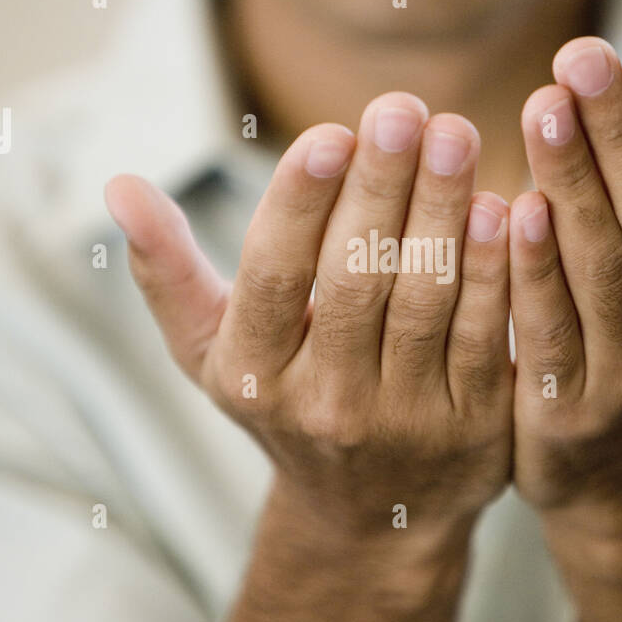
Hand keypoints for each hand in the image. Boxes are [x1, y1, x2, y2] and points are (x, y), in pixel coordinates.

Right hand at [106, 92, 512, 621]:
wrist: (371, 513)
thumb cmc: (287, 402)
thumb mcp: (213, 352)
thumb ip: (169, 270)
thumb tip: (118, 185)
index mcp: (254, 374)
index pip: (272, 277)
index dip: (301, 203)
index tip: (331, 133)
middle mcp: (325, 402)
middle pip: (355, 278)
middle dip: (382, 186)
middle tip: (405, 108)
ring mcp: (403, 418)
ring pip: (424, 299)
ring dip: (442, 212)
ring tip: (455, 135)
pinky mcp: (474, 425)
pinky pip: (487, 335)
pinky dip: (495, 270)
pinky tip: (503, 206)